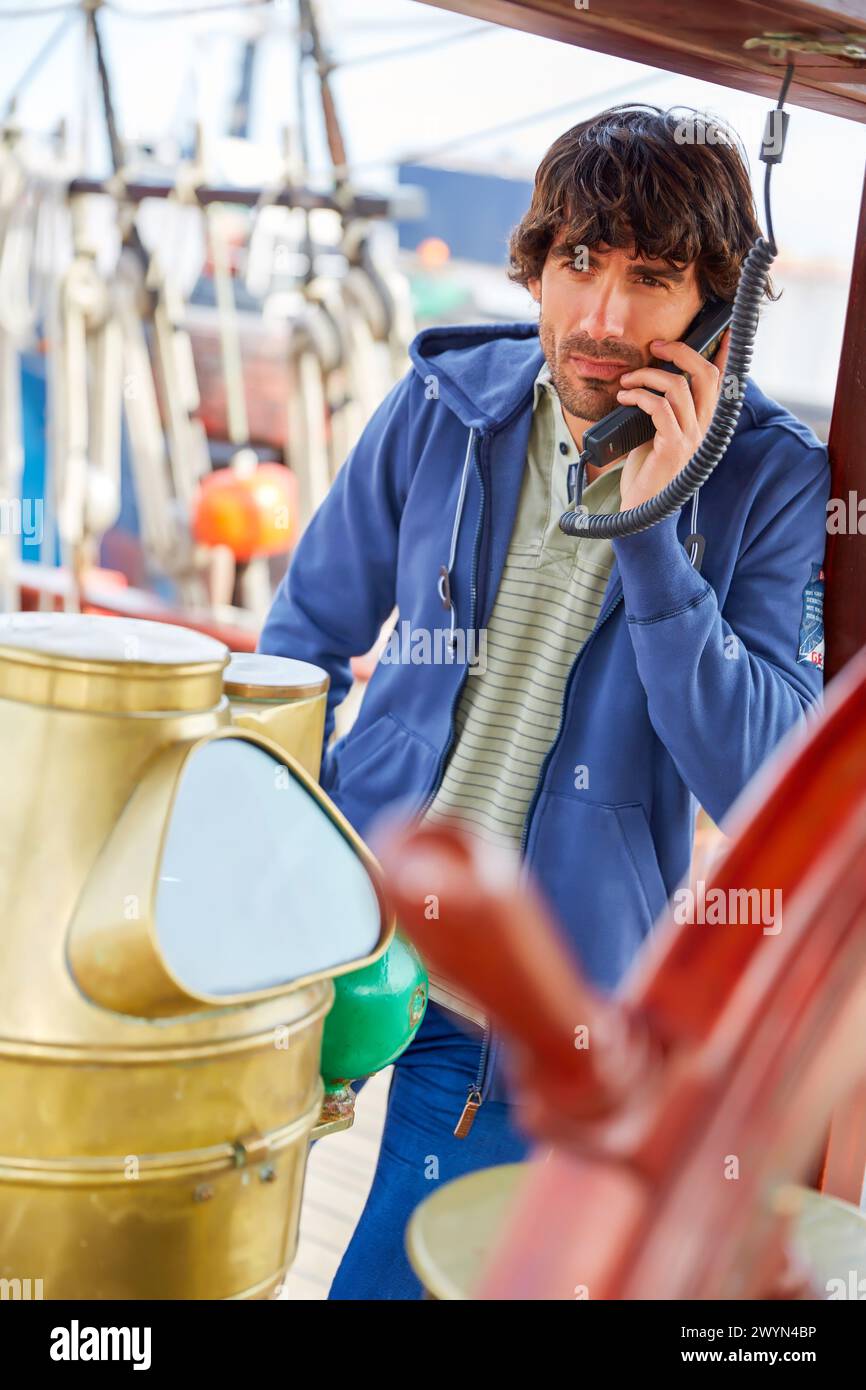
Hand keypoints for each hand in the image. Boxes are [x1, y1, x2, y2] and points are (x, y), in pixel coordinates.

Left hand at [616, 328, 731, 512]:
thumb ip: (661, 409)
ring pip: (679, 388)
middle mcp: (703, 429)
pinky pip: (660, 408)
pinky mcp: (673, 448)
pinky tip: (625, 398)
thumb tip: (648, 379)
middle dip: (681, 352)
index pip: (721, 382)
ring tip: (627, 381)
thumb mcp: (655, 434)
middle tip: (656, 345)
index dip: (725, 353)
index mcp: (703, 423)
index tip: (725, 330)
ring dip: (648, 377)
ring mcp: (691, 439)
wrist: (641, 513)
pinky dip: (639, 396)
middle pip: (706, 375)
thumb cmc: (647, 472)